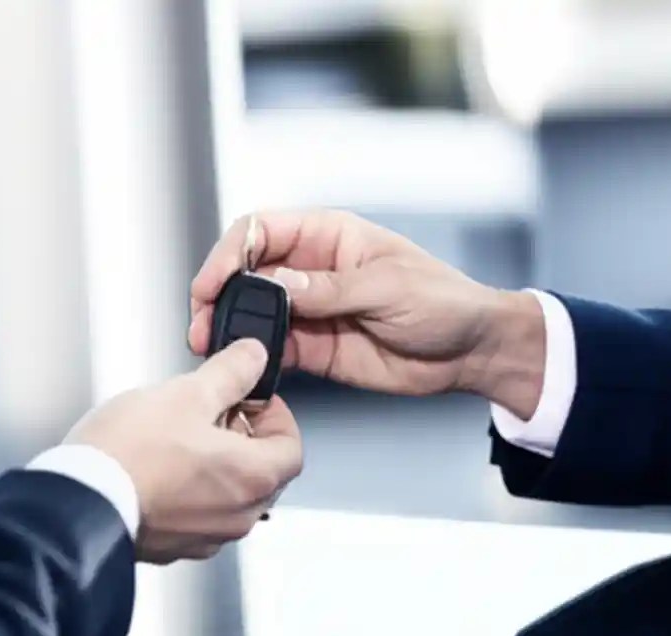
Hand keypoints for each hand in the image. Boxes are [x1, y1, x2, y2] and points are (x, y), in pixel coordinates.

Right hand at [66, 340, 301, 563]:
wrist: (78, 502)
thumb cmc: (129, 454)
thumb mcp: (186, 393)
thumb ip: (230, 373)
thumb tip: (252, 358)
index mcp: (252, 478)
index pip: (291, 448)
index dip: (276, 417)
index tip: (251, 400)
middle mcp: (236, 516)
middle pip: (262, 474)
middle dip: (244, 439)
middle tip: (213, 412)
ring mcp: (204, 536)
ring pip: (229, 495)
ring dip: (216, 465)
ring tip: (179, 436)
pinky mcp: (172, 545)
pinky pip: (196, 513)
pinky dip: (188, 489)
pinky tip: (157, 466)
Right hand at [188, 210, 546, 418]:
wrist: (470, 352)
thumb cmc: (443, 301)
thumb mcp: (388, 287)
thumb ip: (329, 290)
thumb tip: (278, 286)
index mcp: (328, 236)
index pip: (261, 230)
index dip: (229, 253)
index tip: (213, 283)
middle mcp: (311, 270)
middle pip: (245, 272)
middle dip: (216, 293)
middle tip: (199, 323)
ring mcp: (309, 310)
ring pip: (251, 314)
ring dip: (227, 329)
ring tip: (210, 349)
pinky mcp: (313, 348)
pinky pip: (272, 350)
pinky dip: (252, 359)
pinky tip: (242, 370)